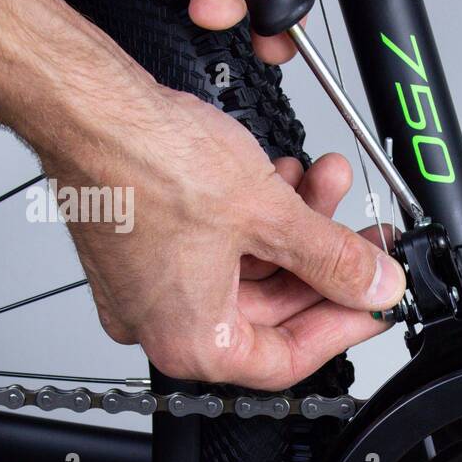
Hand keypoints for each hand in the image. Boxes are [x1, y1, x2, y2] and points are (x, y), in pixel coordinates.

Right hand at [49, 86, 405, 389]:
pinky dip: (260, 215)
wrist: (83, 103)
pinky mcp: (149, 243)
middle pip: (275, 311)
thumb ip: (334, 259)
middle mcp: (164, 322)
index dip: (344, 326)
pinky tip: (289, 176)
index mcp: (189, 341)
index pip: (288, 358)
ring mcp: (152, 284)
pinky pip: (222, 244)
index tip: (378, 300)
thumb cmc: (145, 161)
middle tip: (369, 240)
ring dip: (298, 227)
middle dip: (326, 264)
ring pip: (252, 269)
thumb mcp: (270, 215)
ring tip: (329, 184)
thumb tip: (377, 285)